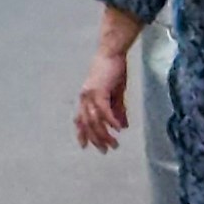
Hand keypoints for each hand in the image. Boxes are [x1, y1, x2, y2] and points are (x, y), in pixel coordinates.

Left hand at [72, 35, 137, 154]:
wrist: (112, 53)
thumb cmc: (113, 71)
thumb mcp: (116, 93)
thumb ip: (118, 110)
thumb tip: (123, 127)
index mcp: (85, 98)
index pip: (80, 119)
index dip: (82, 133)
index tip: (85, 147)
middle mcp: (84, 98)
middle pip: (87, 124)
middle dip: (96, 139)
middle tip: (106, 150)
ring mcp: (90, 95)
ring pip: (94, 120)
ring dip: (104, 134)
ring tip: (114, 144)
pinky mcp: (99, 92)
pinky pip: (104, 111)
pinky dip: (111, 121)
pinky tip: (119, 130)